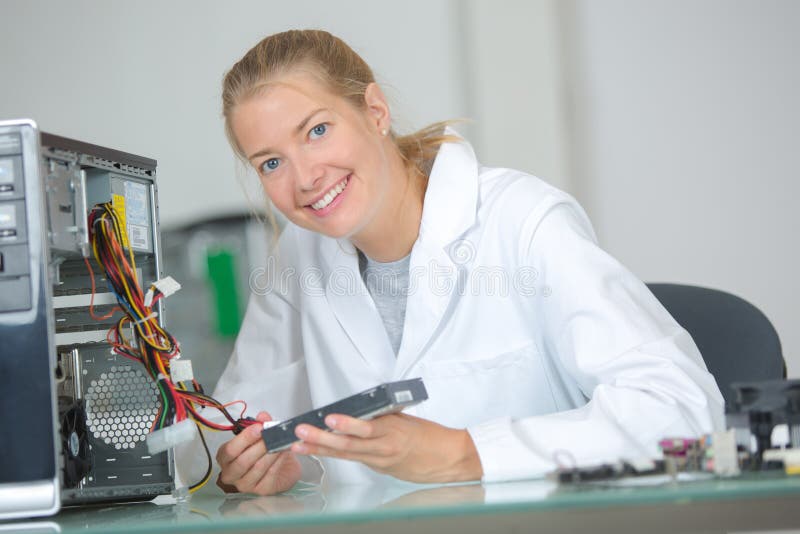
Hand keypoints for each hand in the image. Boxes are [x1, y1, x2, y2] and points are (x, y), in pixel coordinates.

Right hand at [216, 411, 301, 494]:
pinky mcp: (261, 490)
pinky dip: (278, 461)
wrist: (282, 467)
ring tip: (280, 441)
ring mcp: (245, 484)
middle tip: (271, 435)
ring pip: (257, 468)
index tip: (258, 428)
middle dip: (259, 446)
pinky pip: (270, 474)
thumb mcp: (261, 435)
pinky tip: (284, 451)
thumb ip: (260, 424)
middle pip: (242, 462)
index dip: (244, 438)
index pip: (229, 450)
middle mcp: (231, 474)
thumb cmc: (264, 451)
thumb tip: (263, 416)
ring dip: (270, 453)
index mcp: (226, 458)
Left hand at [290, 413, 482, 482]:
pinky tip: (317, 452)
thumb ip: (381, 415)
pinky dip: (334, 456)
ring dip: (320, 450)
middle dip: (322, 439)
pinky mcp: (381, 468)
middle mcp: (385, 448)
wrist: (449, 458)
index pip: (366, 427)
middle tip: (301, 432)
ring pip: (346, 455)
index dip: (346, 424)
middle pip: (349, 445)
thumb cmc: (430, 435)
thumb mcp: (405, 417)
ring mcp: (381, 461)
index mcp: (394, 430)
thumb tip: (357, 408)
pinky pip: (354, 460)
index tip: (329, 418)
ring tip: (299, 445)